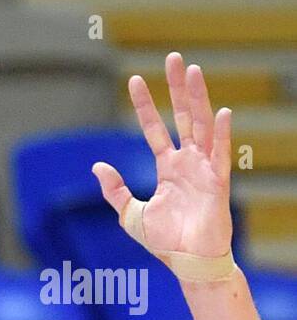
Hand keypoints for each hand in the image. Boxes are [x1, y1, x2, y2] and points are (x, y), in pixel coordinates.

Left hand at [93, 52, 233, 265]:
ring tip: (193, 71)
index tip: (133, 80)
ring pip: (202, 125)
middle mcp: (188, 162)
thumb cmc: (165, 241)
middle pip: (182, 116)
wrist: (188, 262)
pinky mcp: (218, 183)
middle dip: (177, 87)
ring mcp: (205, 169)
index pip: (154, 128)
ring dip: (198, 98)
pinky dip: (222, 133)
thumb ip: (115, 190)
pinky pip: (220, 154)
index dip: (145, 105)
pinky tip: (221, 112)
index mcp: (169, 168)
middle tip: (174, 57)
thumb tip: (97, 166)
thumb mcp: (130, 215)